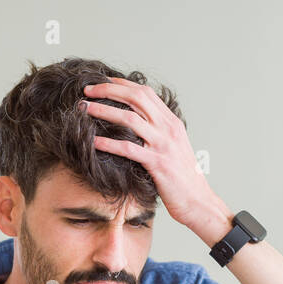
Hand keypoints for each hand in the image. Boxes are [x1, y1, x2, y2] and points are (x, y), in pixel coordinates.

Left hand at [80, 78, 226, 238]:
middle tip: (87, 90)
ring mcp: (163, 145)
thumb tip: (135, 125)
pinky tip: (94, 142)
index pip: (145, 92)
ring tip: (84, 109)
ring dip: (103, 110)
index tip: (103, 82)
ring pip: (129, 118)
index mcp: (172, 122)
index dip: (122, 84)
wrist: (198, 201)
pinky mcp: (158, 163)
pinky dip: (109, 143)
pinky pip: (128, 149)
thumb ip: (158, 133)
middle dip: (109, 90)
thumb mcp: (173, 148)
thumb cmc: (183, 179)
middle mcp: (168, 128)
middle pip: (136, 97)